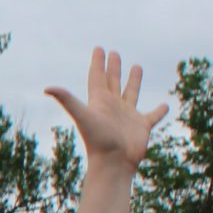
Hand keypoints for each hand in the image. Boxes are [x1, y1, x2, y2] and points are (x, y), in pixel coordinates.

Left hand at [45, 47, 168, 169]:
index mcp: (99, 102)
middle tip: (114, 53)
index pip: (97, 77)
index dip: (98, 63)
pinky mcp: (142, 126)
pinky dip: (159, 111)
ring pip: (131, 93)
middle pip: (112, 82)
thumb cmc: (98, 140)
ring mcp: (127, 116)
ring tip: (137, 66)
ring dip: (133, 81)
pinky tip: (165, 105)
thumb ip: (67, 100)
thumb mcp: (83, 116)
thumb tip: (48, 88)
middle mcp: (112, 107)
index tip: (99, 49)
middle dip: (113, 67)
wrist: (113, 163)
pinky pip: (153, 116)